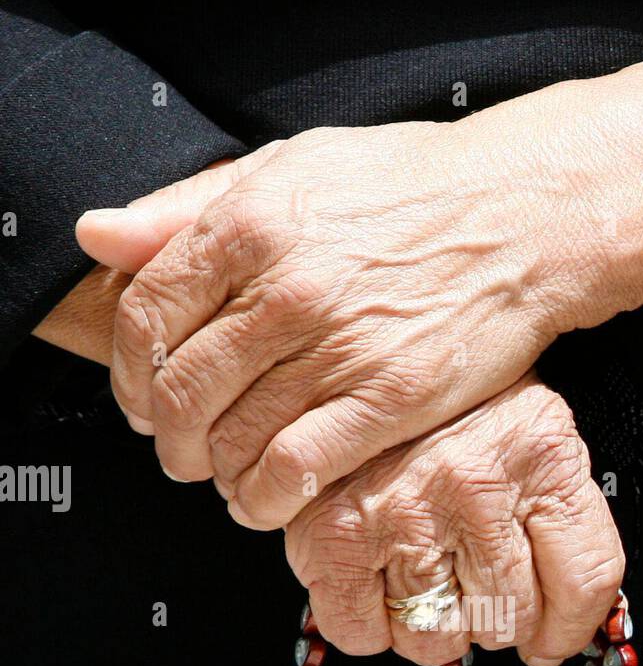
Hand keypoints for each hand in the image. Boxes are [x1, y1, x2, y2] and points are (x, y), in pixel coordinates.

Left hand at [78, 93, 617, 522]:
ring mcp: (340, 349)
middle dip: (168, 437)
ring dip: (216, 472)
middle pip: (182, 391)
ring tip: (227, 475)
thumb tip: (100, 238)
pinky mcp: (390, 401)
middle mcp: (287, 288)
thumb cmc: (409, 190)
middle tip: (180, 450)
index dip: (131, 373)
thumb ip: (189, 207)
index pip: (148, 316)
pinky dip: (265, 498)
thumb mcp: (291, 165)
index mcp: (252, 223)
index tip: (142, 397)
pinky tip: (266, 499)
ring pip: (234, 439)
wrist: (519, 216)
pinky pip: (296, 471)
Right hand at [283, 373, 623, 665]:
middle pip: (509, 621)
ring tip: (419, 575)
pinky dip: (367, 627)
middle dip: (491, 618)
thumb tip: (555, 628)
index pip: (585, 581)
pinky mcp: (335, 535)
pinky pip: (361, 633)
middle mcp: (476, 484)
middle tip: (468, 581)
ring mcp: (403, 512)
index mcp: (543, 455)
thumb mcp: (531, 428)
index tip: (549, 637)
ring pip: (437, 639)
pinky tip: (374, 587)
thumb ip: (559, 512)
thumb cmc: (447, 396)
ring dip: (429, 625)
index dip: (567, 627)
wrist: (354, 347)